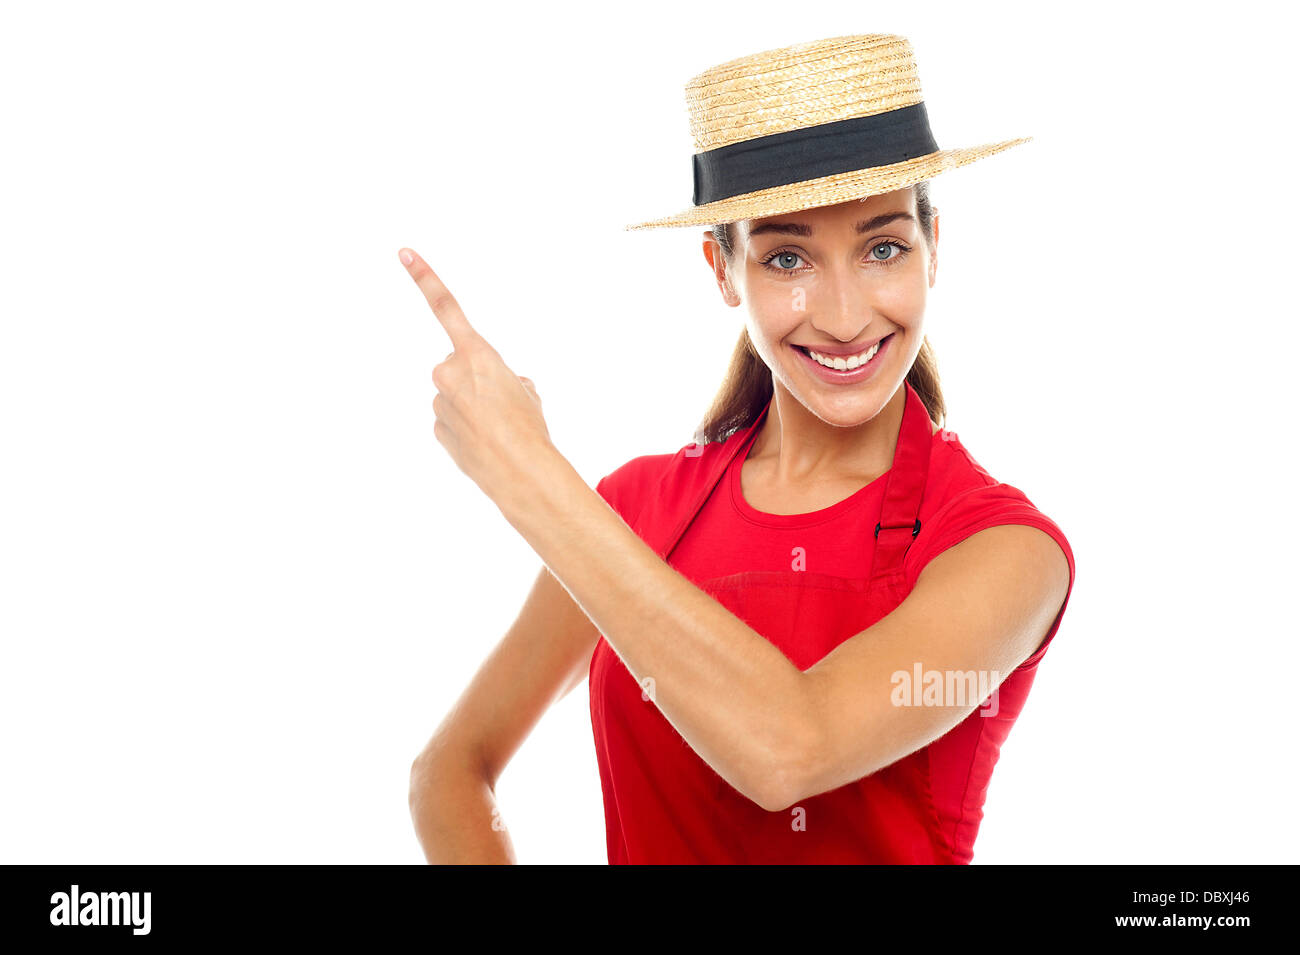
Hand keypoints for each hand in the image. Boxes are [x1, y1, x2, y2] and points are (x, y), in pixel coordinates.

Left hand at [400, 247, 555, 506]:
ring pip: (455, 397)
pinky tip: (485, 443)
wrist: (521, 471)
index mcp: (476, 354)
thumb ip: (505, 380)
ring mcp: (440, 402)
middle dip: (476, 380)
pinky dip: (467, 429)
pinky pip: (453, 422)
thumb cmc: (530, 428)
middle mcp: (449, 372)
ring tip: (498, 428)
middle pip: (459, 366)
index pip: (446, 307)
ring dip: (473, 407)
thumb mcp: (528, 393)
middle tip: (502, 404)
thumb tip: (496, 390)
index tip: (404, 253)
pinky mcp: (437, 429)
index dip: (425, 278)